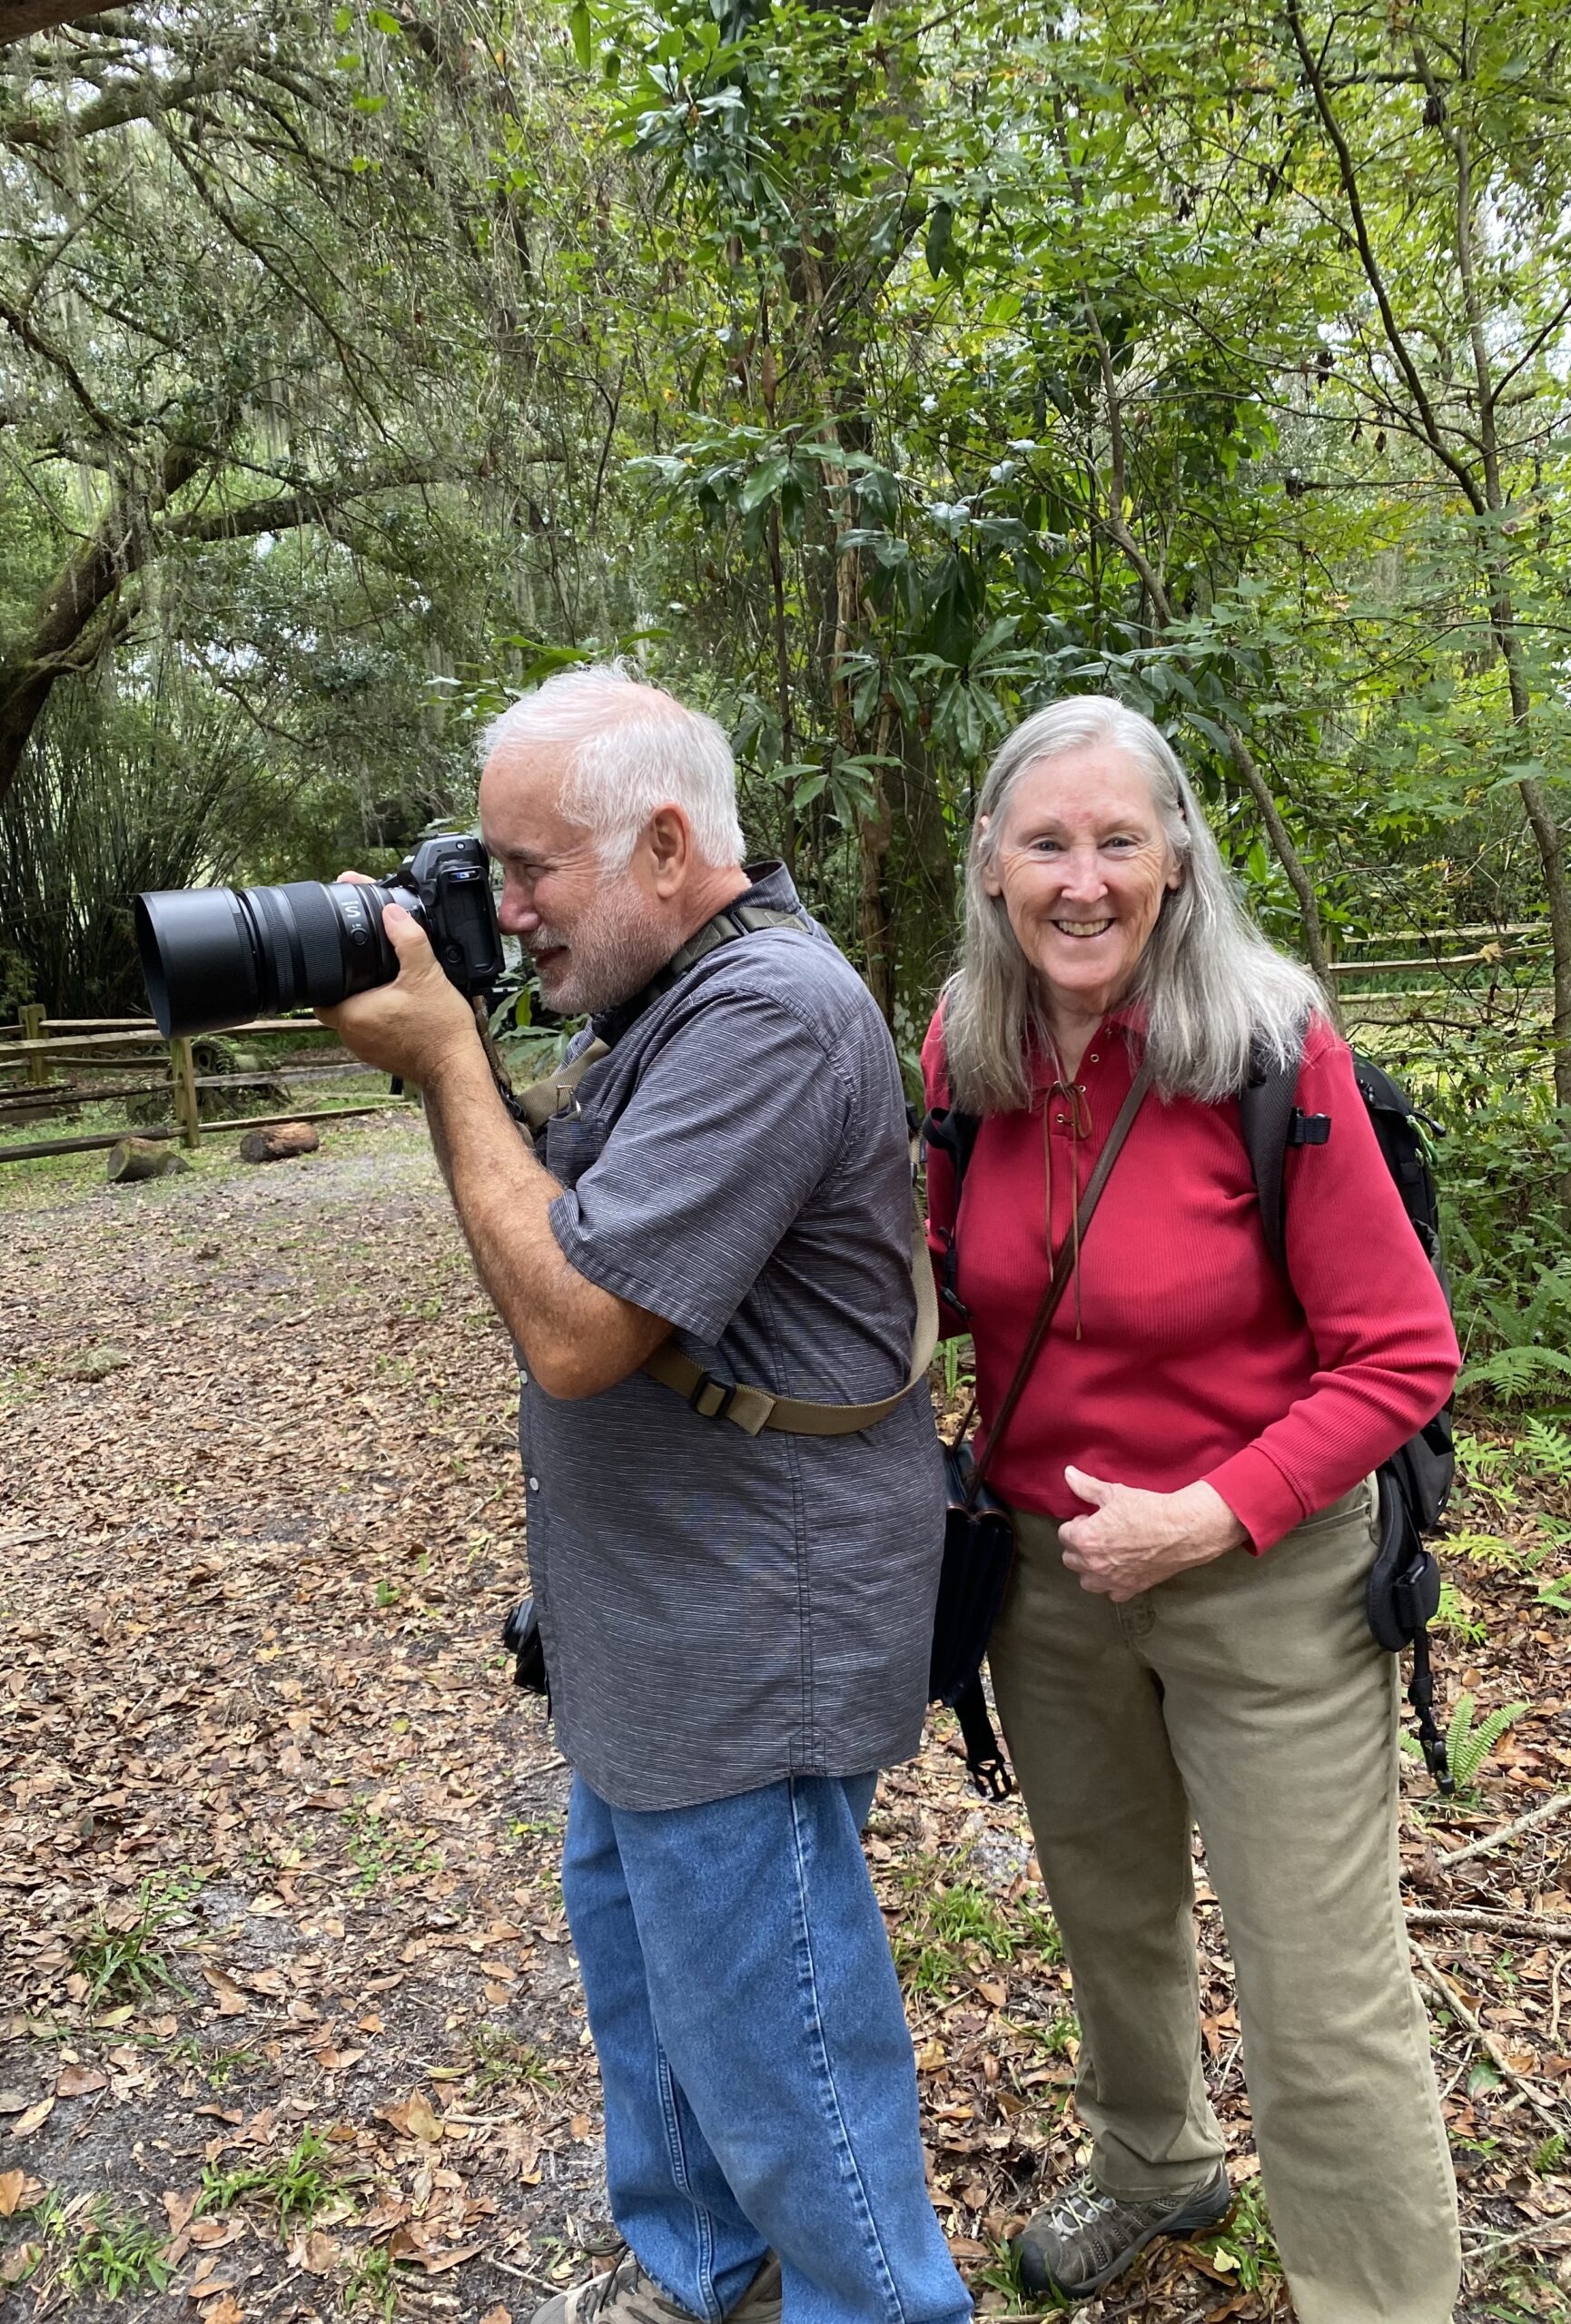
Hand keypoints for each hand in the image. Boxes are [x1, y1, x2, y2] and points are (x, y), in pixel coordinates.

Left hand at [316, 901, 479, 1088]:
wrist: (457, 1066)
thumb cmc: (440, 1030)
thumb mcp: (426, 974)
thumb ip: (407, 939)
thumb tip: (392, 913)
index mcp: (353, 1014)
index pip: (319, 993)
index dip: (328, 975)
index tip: (343, 963)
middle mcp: (353, 1036)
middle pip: (336, 1003)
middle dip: (349, 987)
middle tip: (371, 972)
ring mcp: (366, 1049)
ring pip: (354, 1019)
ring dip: (366, 1004)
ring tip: (389, 989)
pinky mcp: (381, 1057)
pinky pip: (371, 1033)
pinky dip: (380, 1020)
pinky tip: (401, 1010)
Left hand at [1058, 1468, 1248, 1599]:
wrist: (1181, 1530)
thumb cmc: (1147, 1509)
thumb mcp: (1113, 1493)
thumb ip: (1086, 1487)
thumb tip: (1068, 1474)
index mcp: (1085, 1540)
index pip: (1064, 1535)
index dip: (1077, 1525)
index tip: (1090, 1519)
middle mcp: (1094, 1564)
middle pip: (1071, 1559)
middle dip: (1080, 1546)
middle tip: (1098, 1534)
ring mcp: (1111, 1580)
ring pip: (1087, 1581)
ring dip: (1091, 1568)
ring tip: (1105, 1553)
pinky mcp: (1130, 1589)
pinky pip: (1112, 1594)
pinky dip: (1113, 1584)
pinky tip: (1121, 1570)